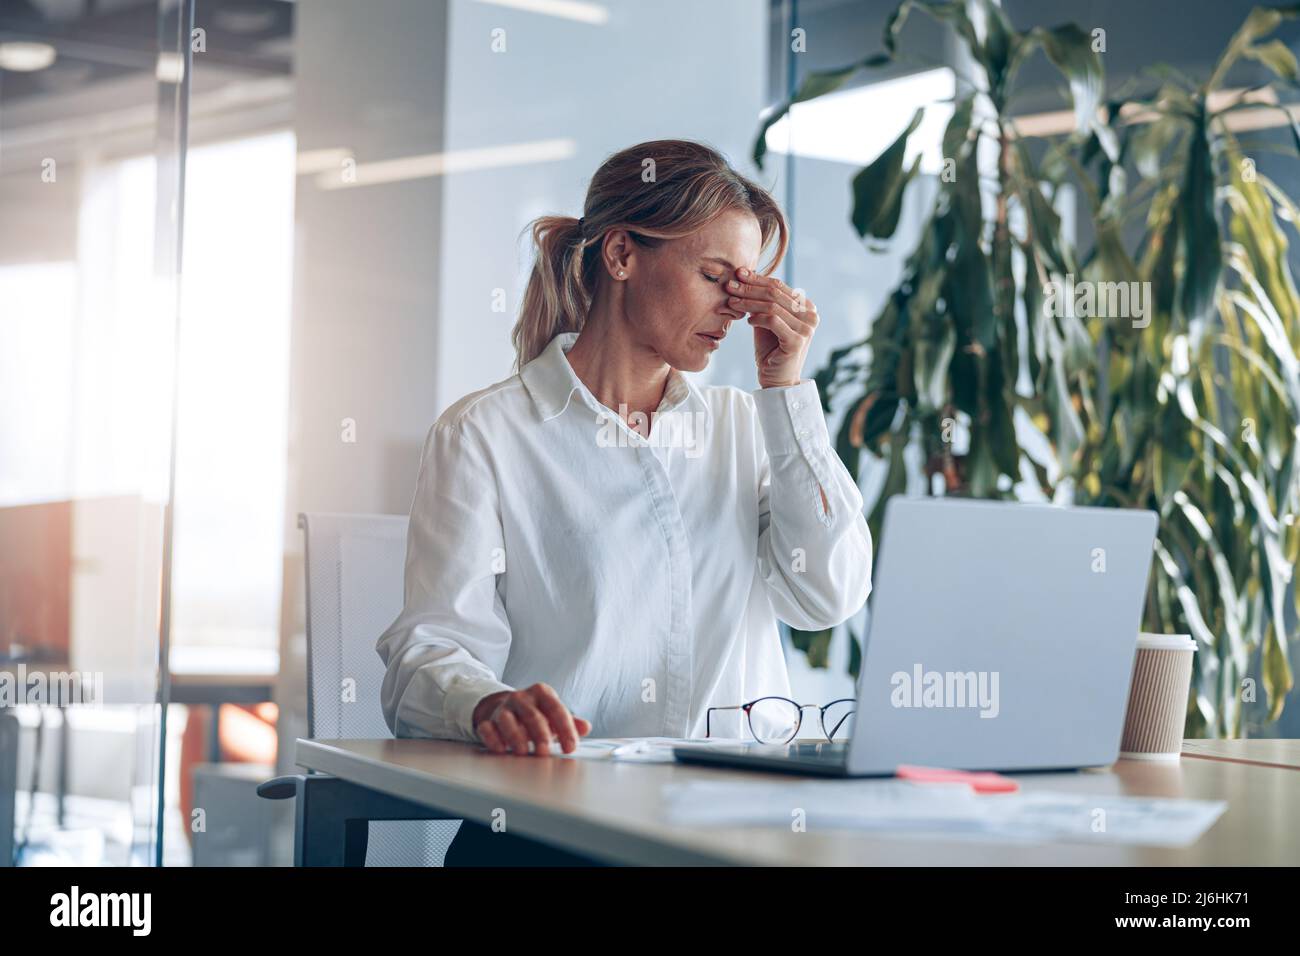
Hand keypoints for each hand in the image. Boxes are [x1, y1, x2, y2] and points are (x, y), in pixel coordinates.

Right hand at [472, 682, 592, 755]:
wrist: (506, 708)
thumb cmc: (536, 714)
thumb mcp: (554, 715)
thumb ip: (571, 722)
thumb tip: (585, 727)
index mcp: (542, 693)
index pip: (556, 709)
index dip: (565, 729)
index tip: (570, 748)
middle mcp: (522, 698)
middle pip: (532, 715)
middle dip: (539, 734)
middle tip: (545, 752)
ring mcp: (503, 708)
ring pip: (507, 720)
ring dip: (516, 737)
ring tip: (523, 752)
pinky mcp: (488, 720)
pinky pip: (488, 728)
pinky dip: (493, 739)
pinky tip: (501, 749)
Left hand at [725, 267, 818, 388]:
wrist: (777, 380)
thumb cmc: (771, 350)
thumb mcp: (766, 322)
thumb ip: (762, 303)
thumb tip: (744, 277)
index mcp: (807, 307)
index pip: (779, 286)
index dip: (757, 279)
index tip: (738, 273)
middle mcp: (811, 316)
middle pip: (775, 294)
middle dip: (749, 288)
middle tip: (730, 285)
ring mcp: (806, 328)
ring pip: (772, 306)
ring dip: (748, 302)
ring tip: (732, 301)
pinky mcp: (797, 341)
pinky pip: (772, 321)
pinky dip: (757, 318)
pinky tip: (747, 320)